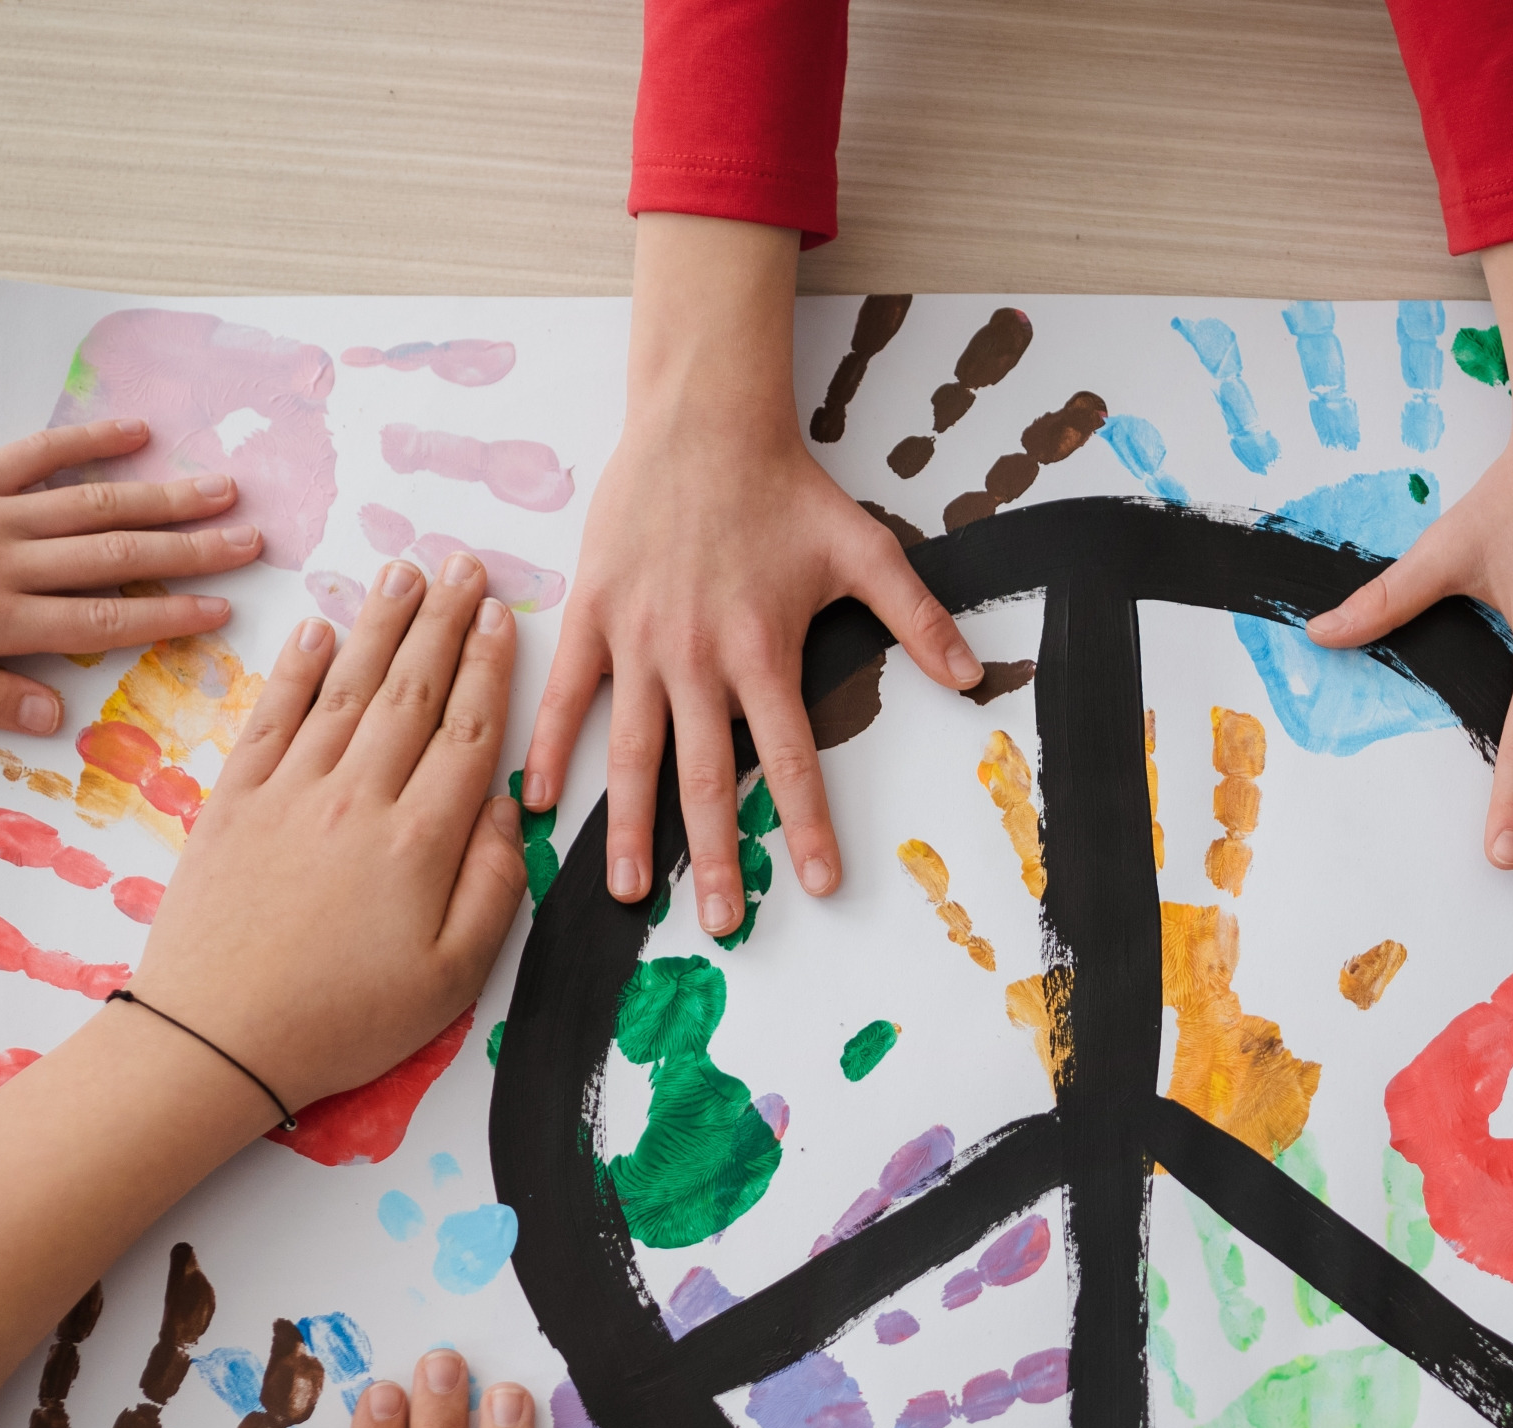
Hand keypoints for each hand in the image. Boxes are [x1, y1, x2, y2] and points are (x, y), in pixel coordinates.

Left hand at [0, 331, 251, 733]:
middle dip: (188, 550)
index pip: (97, 618)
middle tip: (253, 542)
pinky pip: (36, 457)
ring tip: (222, 489)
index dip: (165, 616)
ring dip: (161, 497)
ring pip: (90, 505)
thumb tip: (55, 712)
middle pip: (112, 555)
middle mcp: (3, 559)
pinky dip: (88, 442)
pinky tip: (137, 433)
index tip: (222, 613)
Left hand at [138, 554, 526, 1110]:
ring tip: (404, 573)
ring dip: (379, 625)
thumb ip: (491, 886)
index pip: (470, 732)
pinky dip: (295, 668)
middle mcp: (359, 797)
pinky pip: (273, 716)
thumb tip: (503, 810)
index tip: (503, 616)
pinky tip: (315, 630)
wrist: (215, 1036)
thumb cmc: (344, 1021)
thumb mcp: (452, 977)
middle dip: (443, 622)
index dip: (489, 667)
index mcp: (421, 841)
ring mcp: (291, 792)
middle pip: (413, 691)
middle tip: (464, 566)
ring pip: (347, 687)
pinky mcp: (234, 802)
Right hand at [523, 214, 978, 936]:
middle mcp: (696, 658)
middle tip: (721, 924)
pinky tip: (540, 806)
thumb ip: (916, 618)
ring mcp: (637, 640)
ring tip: (626, 891)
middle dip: (715, 857)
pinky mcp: (593, 614)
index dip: (807, 826)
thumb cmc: (784, 486)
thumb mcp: (865, 549)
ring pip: (631, 752)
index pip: (787, 759)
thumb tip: (972, 674)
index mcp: (761, 650)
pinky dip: (550, 750)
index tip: (820, 885)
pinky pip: (568, 696)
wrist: (704, 419)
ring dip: (629, 828)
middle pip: (703, 778)